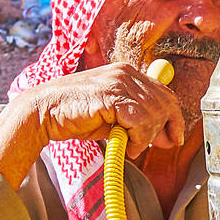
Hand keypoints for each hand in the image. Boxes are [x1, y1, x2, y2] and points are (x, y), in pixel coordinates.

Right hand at [0, 63, 185, 188]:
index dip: (174, 117)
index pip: (164, 93)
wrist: (45, 112)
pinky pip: (139, 121)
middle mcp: (125, 73)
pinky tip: (125, 145)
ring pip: (153, 114)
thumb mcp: (113, 116)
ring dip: (145, 138)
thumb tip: (165, 135)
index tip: (175, 137)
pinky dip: (137, 139)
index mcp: (127, 73)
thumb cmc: (76, 115)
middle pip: (164, 103)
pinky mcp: (110, 96)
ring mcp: (118, 82)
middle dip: (164, 129)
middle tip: (156, 146)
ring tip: (130, 147)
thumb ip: (138, 121)